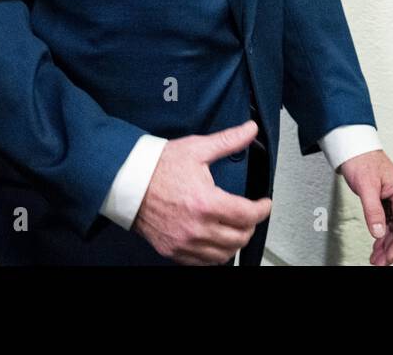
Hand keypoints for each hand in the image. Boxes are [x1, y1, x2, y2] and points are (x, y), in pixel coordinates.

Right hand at [132, 120, 272, 264]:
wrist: (127, 182)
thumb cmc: (158, 166)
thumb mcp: (196, 149)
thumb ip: (227, 141)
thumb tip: (250, 130)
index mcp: (205, 202)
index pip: (247, 215)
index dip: (262, 209)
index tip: (264, 204)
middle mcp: (196, 227)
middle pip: (239, 237)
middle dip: (250, 225)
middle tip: (250, 214)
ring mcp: (184, 242)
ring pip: (224, 254)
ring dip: (235, 242)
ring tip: (235, 228)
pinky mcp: (172, 251)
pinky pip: (203, 262)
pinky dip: (215, 254)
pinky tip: (216, 241)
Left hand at [338, 150, 392, 264]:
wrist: (353, 147)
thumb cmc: (362, 160)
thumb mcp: (366, 186)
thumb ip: (372, 210)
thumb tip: (378, 233)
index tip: (389, 257)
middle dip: (391, 248)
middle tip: (380, 263)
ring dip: (386, 244)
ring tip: (376, 259)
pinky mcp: (385, 200)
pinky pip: (387, 222)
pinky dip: (381, 235)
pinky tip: (376, 245)